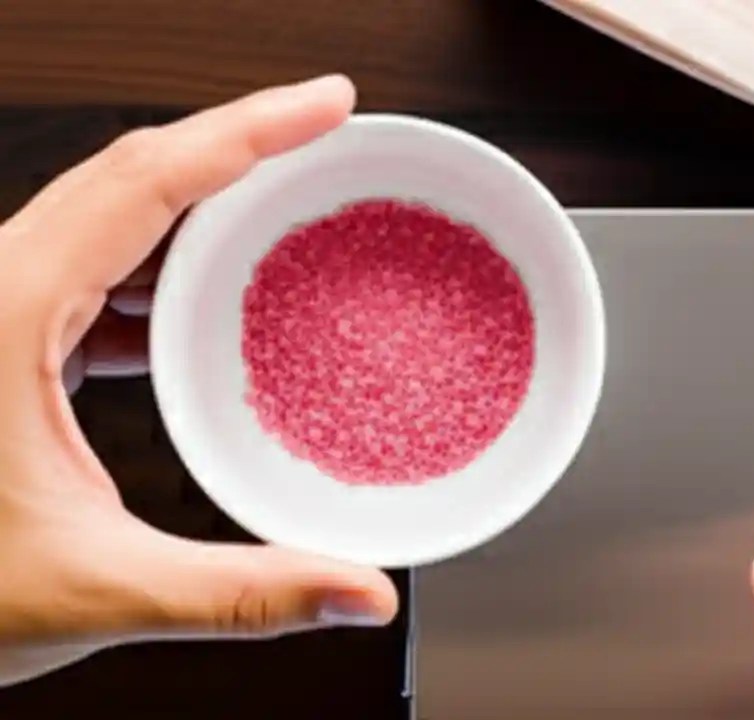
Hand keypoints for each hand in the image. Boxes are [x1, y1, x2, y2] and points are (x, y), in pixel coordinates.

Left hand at [0, 75, 397, 686]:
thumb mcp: (97, 589)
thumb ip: (244, 592)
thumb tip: (364, 594)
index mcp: (6, 313)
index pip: (148, 181)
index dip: (250, 130)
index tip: (328, 104)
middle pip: (133, 172)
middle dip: (240, 142)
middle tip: (328, 132)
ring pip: (108, 211)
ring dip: (200, 198)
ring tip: (281, 200)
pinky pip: (90, 263)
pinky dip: (160, 259)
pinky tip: (199, 296)